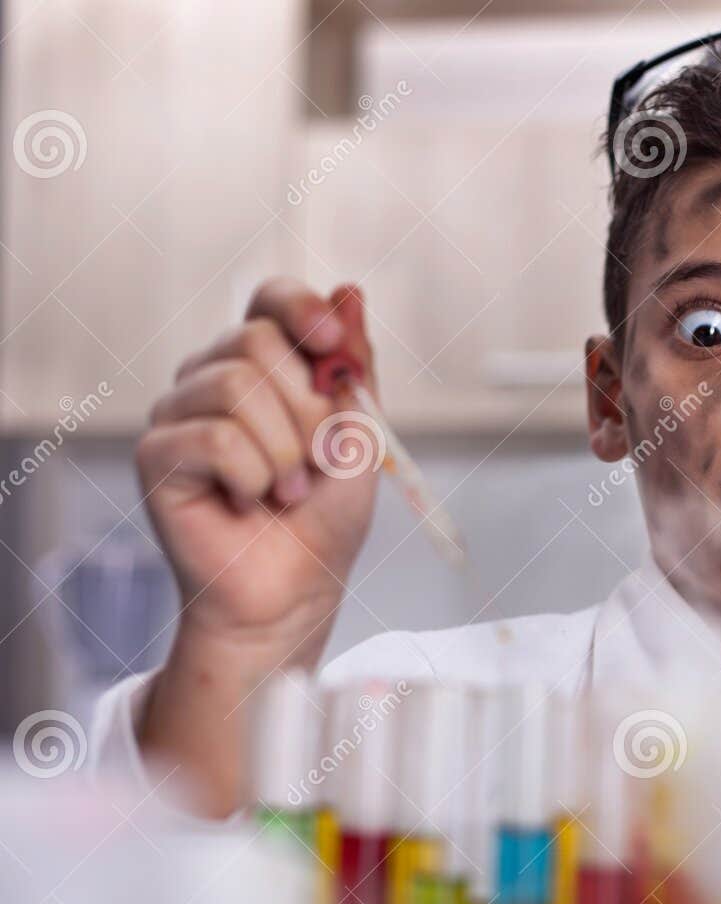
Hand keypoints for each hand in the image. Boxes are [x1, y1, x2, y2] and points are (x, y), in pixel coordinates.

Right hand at [137, 279, 379, 660]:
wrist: (295, 590)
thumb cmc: (324, 518)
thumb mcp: (362, 437)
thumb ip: (354, 369)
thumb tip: (350, 293)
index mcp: (265, 366)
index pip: (269, 300)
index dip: (301, 308)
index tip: (333, 343)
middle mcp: (213, 377)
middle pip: (256, 340)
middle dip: (307, 409)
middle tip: (316, 461)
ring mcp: (179, 412)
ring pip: (237, 386)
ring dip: (285, 451)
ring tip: (288, 492)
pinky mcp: (157, 453)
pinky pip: (216, 437)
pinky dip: (254, 477)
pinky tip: (252, 503)